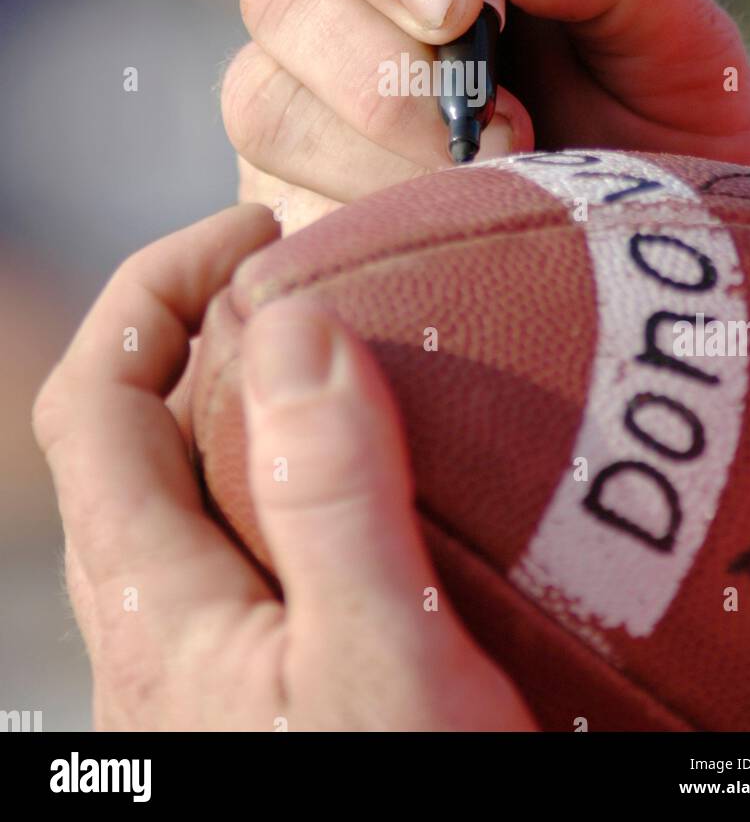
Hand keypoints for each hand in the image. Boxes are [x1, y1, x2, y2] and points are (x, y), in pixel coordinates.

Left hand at [33, 207, 534, 731]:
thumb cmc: (403, 819)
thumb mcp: (387, 665)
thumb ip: (334, 499)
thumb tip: (293, 327)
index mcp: (155, 609)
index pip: (96, 401)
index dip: (154, 287)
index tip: (256, 236)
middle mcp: (149, 635)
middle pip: (134, 440)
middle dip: (204, 334)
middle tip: (314, 286)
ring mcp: (193, 673)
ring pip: (186, 496)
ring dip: (245, 408)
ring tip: (353, 370)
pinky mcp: (246, 700)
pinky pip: (237, 547)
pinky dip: (287, 477)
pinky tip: (378, 491)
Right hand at [223, 0, 749, 230]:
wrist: (654, 266)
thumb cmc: (669, 129)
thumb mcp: (677, 26)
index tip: (456, 4)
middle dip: (382, 66)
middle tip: (500, 128)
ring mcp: (311, 103)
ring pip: (262, 102)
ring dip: (377, 152)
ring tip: (495, 183)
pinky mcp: (299, 200)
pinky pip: (279, 207)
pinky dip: (365, 221)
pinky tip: (448, 235)